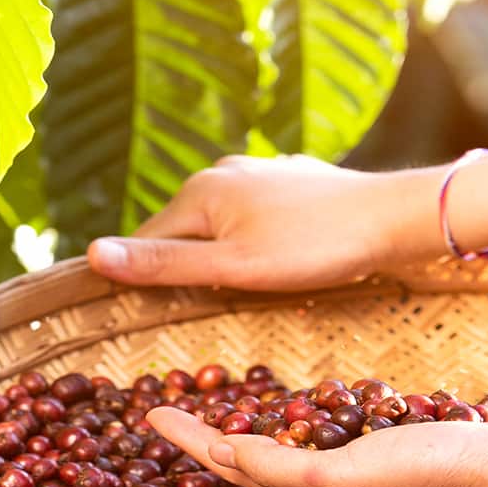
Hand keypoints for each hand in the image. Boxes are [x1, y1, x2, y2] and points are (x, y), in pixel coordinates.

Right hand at [86, 155, 418, 289]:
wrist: (394, 217)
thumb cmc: (313, 249)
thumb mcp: (232, 268)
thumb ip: (164, 265)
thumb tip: (93, 254)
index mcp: (201, 190)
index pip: (148, 241)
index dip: (145, 279)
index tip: (149, 315)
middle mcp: (226, 171)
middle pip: (185, 230)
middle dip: (188, 267)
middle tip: (205, 308)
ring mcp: (263, 173)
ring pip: (224, 223)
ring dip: (224, 255)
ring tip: (244, 288)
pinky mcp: (296, 183)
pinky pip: (258, 217)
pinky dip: (257, 242)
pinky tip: (280, 260)